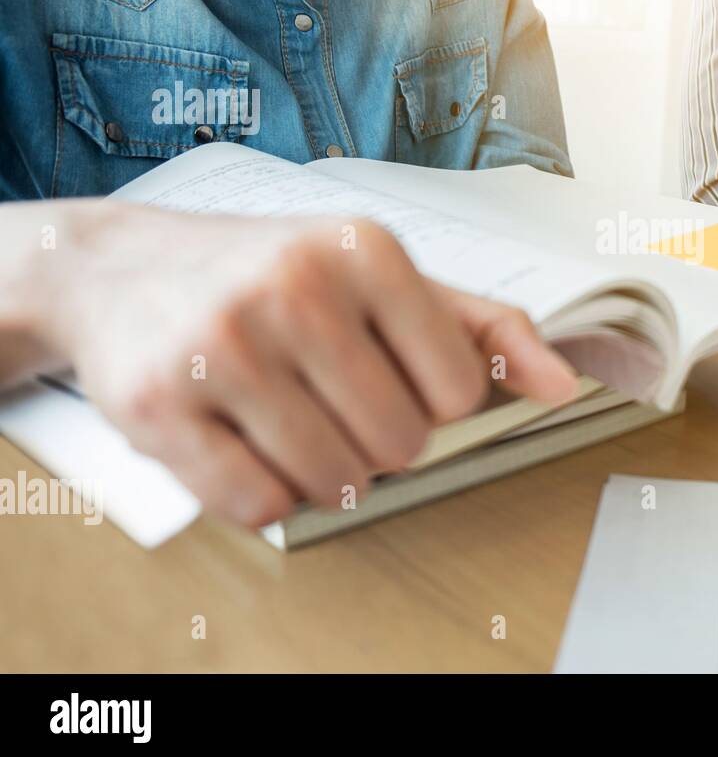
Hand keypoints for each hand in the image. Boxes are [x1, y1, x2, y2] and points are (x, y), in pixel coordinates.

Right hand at [33, 205, 576, 527]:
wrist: (115, 268)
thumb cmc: (268, 274)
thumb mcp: (379, 276)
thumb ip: (481, 327)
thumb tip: (563, 383)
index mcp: (366, 251)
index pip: (461, 391)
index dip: (432, 400)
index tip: (390, 372)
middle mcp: (296, 288)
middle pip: (403, 444)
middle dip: (378, 440)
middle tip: (332, 398)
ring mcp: (224, 346)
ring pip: (335, 481)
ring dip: (323, 471)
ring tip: (289, 419)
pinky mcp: (161, 405)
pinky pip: (259, 506)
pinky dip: (264, 493)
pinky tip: (243, 442)